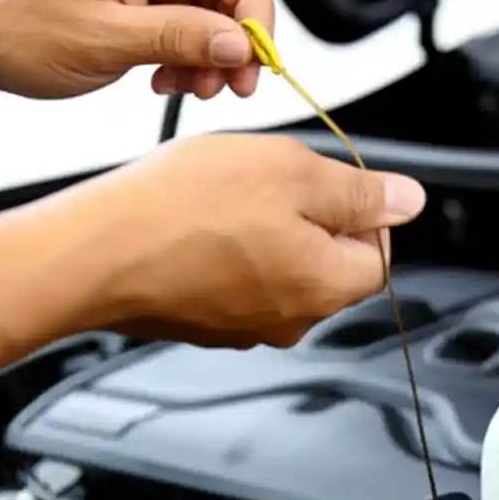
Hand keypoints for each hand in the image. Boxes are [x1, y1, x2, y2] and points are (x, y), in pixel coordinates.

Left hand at [0, 0, 272, 98]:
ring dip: (216, 57)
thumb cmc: (27, 31)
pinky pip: (200, 25)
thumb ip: (179, 38)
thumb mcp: (107, 39)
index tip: (257, 56)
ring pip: (221, 11)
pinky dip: (196, 59)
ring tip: (196, 87)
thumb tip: (239, 44)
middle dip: (237, 40)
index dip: (252, 8)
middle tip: (237, 83)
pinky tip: (173, 79)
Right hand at [45, 134, 425, 347]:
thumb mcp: (291, 171)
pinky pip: (236, 281)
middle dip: (311, 218)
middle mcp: (292, 319)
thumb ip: (360, 192)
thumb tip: (409, 202)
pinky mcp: (203, 323)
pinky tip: (196, 221)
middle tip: (268, 182)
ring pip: (281, 269)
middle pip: (331, 264)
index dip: (361, 211)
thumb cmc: (180, 210)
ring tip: (225, 197)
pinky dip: (227, 250)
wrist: (89, 254)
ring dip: (267, 230)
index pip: (380, 254)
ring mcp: (244, 328)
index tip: (328, 182)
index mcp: (327, 286)